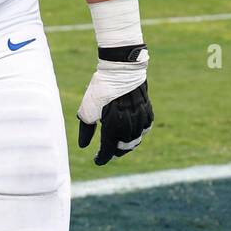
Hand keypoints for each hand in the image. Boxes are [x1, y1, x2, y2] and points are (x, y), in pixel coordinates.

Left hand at [77, 47, 152, 165]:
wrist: (121, 69)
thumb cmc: (101, 88)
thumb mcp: (87, 109)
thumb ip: (86, 129)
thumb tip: (83, 146)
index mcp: (114, 128)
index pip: (108, 151)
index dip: (102, 158)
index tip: (96, 160)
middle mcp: (129, 127)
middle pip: (124, 148)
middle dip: (115, 151)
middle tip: (107, 152)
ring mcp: (141, 119)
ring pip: (136, 139)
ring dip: (127, 144)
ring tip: (119, 144)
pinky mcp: (147, 110)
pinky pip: (145, 128)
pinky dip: (138, 133)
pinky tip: (132, 131)